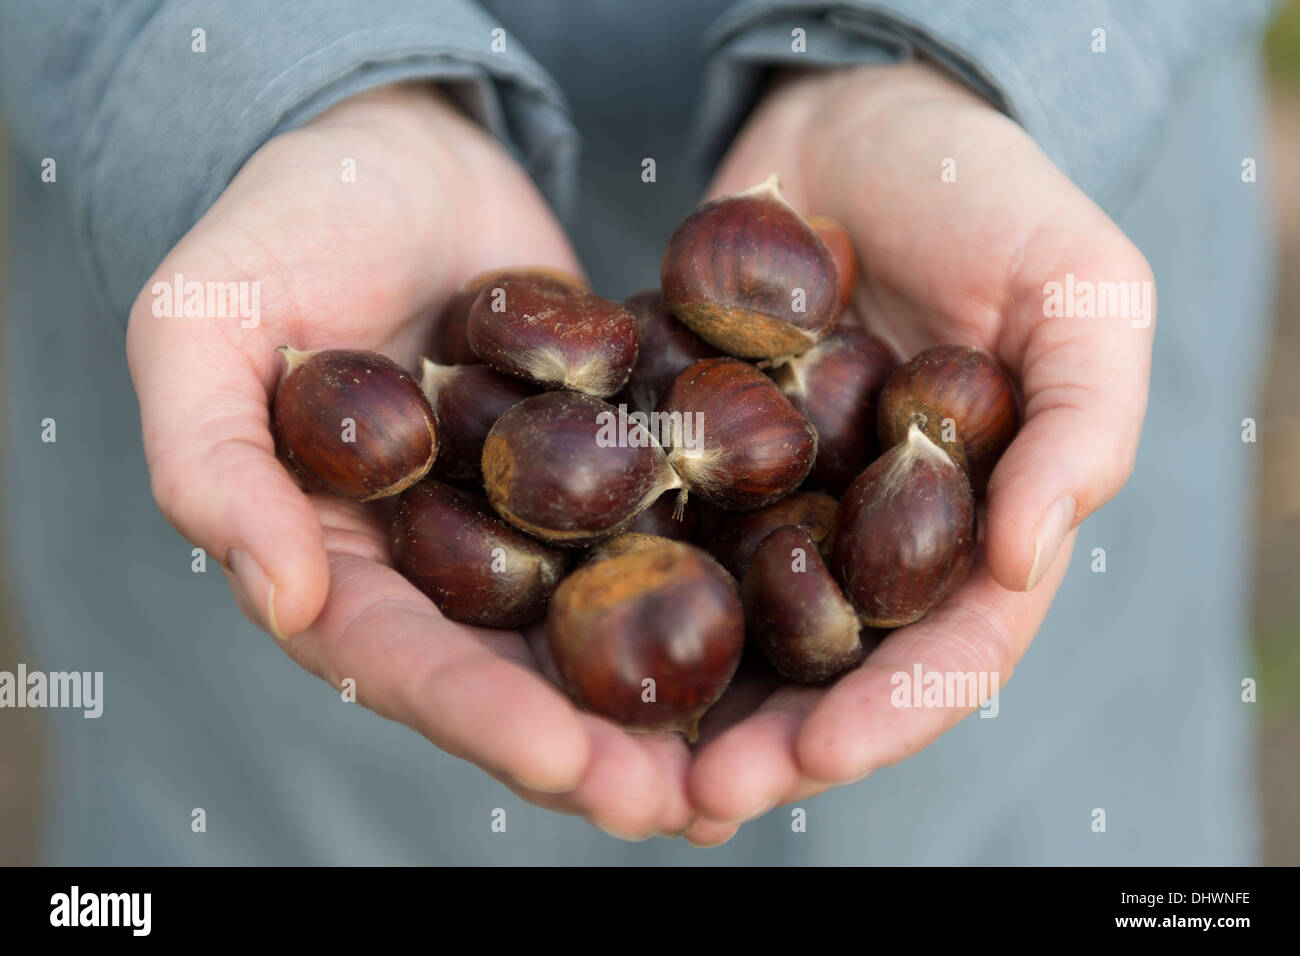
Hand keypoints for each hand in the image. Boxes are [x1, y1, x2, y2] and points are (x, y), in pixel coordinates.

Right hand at [127, 84, 694, 839]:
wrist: (399, 151)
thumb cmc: (281, 228)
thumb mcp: (199, 327)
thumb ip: (211, 462)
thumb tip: (281, 599)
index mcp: (339, 558)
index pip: (403, 662)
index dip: (478, 717)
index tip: (565, 764)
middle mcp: (441, 563)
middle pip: (515, 675)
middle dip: (593, 747)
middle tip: (680, 803)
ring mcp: (530, 521)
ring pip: (598, 629)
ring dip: (667, 700)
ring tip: (747, 761)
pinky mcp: (604, 468)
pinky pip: (658, 531)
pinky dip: (714, 583)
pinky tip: (784, 626)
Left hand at [684, 61, 1154, 840]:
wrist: (851, 119)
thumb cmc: (987, 194)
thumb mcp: (1080, 287)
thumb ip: (1082, 418)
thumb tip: (1032, 556)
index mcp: (973, 525)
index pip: (947, 654)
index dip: (889, 716)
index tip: (815, 758)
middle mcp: (869, 537)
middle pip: (829, 672)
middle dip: (771, 744)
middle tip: (695, 797)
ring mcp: (780, 505)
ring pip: (736, 632)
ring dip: (685, 704)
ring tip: (619, 759)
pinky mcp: (696, 458)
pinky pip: (657, 538)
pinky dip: (618, 593)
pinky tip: (560, 642)